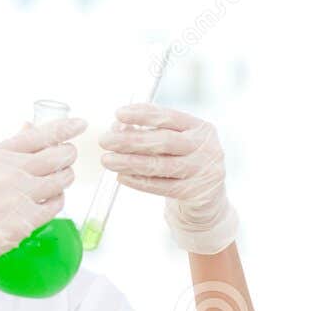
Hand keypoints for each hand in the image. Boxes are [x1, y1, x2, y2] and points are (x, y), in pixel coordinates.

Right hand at [0, 116, 85, 301]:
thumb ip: (10, 148)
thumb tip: (32, 127)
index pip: (40, 135)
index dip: (65, 128)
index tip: (80, 124)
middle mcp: (10, 172)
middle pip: (58, 156)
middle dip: (68, 155)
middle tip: (67, 157)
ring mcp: (19, 197)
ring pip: (62, 180)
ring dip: (64, 178)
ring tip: (56, 180)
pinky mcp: (27, 221)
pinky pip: (57, 204)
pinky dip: (57, 200)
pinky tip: (47, 200)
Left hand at [97, 104, 238, 253]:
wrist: (207, 197)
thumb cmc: (182, 161)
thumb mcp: (173, 143)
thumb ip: (150, 132)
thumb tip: (116, 126)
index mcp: (201, 128)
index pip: (170, 117)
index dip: (143, 115)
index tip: (118, 113)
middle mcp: (207, 147)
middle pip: (164, 141)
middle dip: (130, 140)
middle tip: (104, 140)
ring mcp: (203, 171)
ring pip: (160, 165)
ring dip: (129, 162)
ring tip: (107, 160)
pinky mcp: (195, 193)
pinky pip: (161, 187)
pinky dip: (139, 181)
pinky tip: (120, 177)